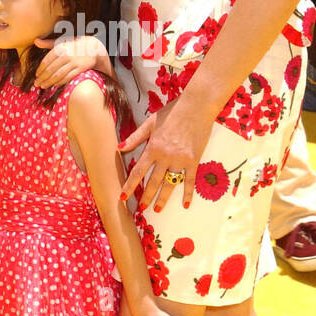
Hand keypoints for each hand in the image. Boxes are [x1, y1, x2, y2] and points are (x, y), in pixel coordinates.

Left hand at [34, 34, 110, 88]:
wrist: (92, 47)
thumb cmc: (73, 45)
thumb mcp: (61, 42)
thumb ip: (48, 43)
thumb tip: (35, 41)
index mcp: (60, 48)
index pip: (46, 61)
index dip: (40, 69)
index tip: (36, 75)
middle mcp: (66, 55)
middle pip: (51, 69)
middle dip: (42, 78)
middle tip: (36, 84)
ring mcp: (73, 62)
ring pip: (58, 75)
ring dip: (49, 82)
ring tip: (43, 86)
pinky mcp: (80, 68)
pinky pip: (68, 77)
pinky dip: (60, 82)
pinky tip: (54, 85)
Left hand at [120, 96, 213, 211]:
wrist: (196, 106)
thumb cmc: (172, 111)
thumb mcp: (150, 122)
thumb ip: (135, 137)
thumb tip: (119, 148)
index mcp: (153, 147)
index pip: (138, 171)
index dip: (130, 185)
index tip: (123, 197)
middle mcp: (165, 156)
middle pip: (153, 181)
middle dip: (146, 197)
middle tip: (141, 209)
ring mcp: (180, 160)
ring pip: (169, 184)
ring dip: (163, 198)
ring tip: (158, 210)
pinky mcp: (194, 160)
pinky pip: (189, 180)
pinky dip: (187, 193)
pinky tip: (185, 204)